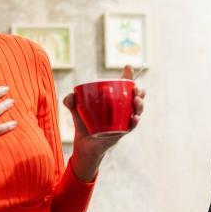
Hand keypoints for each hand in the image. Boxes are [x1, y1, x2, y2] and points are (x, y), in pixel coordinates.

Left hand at [63, 65, 144, 181]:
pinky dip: (135, 122)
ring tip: (137, 100)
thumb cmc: (83, 123)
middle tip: (136, 89)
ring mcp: (124, 120)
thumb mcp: (75, 109)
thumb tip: (71, 96)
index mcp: (114, 100)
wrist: (84, 144)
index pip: (124, 86)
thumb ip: (70, 100)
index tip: (128, 67)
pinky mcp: (122, 132)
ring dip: (140, 104)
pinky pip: (132, 126)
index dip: (128, 76)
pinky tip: (135, 118)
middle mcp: (122, 109)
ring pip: (137, 111)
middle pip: (136, 97)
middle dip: (140, 91)